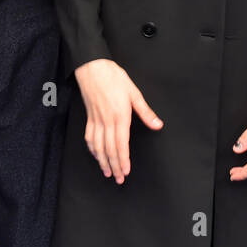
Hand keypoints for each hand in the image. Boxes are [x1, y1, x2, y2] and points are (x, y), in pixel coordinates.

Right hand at [74, 58, 162, 184]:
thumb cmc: (114, 77)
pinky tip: (96, 155)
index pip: (121, 144)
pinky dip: (92, 149)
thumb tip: (157, 124)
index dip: (123, 160)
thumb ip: (145, 111)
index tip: (125, 171)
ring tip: (107, 172)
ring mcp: (96, 119)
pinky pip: (89, 137)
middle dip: (114, 166)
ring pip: (98, 146)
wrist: (92, 67)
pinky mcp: (89, 116)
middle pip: (109, 149)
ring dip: (102, 161)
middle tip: (118, 179)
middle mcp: (106, 120)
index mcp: (119, 116)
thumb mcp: (134, 92)